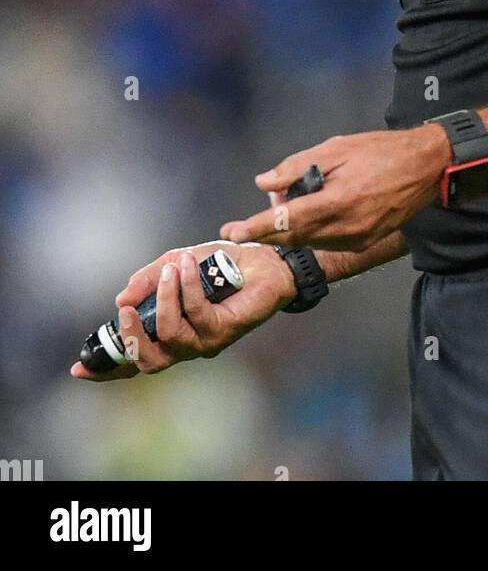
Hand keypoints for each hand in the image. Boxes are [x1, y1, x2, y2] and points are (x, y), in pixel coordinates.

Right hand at [69, 240, 294, 381]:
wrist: (266, 260)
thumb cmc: (222, 265)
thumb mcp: (177, 262)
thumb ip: (150, 279)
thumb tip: (121, 298)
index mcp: (170, 332)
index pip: (136, 358)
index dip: (107, 368)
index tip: (80, 367)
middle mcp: (187, 344)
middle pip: (149, 363)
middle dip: (132, 338)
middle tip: (127, 311)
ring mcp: (206, 342)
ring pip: (171, 337)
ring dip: (165, 300)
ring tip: (172, 269)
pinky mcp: (226, 331)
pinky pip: (196, 315)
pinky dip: (187, 287)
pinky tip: (188, 265)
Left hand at [220, 126, 449, 252]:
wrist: (425, 167)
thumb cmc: (381, 151)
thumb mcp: (337, 147)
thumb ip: (297, 166)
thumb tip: (264, 183)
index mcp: (338, 201)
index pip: (287, 221)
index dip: (256, 227)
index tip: (232, 231)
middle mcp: (346, 228)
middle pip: (294, 237)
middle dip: (272, 227)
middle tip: (265, 208)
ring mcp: (357, 240)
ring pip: (310, 241)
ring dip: (293, 228)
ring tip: (296, 200)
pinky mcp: (364, 244)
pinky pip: (328, 242)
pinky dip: (313, 230)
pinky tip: (316, 210)